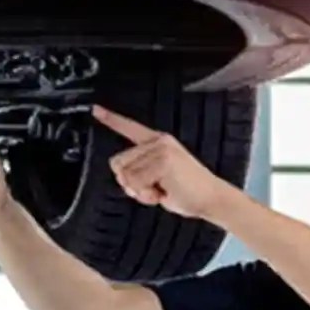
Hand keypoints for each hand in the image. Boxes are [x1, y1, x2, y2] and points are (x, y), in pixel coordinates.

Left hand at [94, 105, 231, 219]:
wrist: (213, 199)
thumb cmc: (190, 192)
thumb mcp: (161, 177)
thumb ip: (141, 171)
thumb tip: (123, 177)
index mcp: (159, 142)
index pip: (131, 128)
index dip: (111, 119)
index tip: (96, 109)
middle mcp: (159, 142)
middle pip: (118, 163)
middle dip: (131, 183)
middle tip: (155, 187)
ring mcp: (161, 151)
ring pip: (126, 176)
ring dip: (141, 191)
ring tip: (163, 190)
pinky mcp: (163, 162)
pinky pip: (137, 184)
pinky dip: (147, 195)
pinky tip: (165, 192)